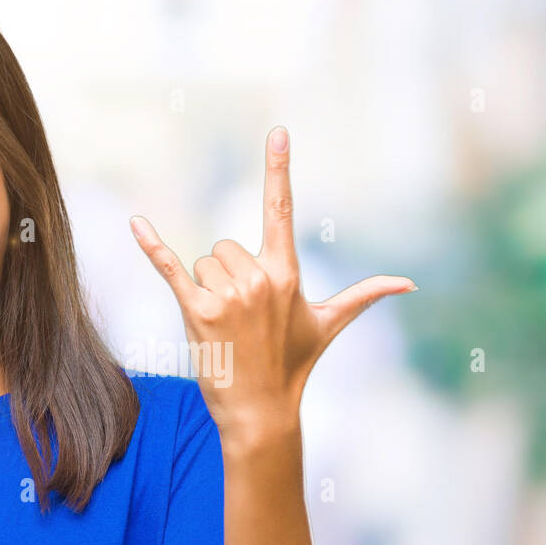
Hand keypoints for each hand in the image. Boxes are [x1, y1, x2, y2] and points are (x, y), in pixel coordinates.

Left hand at [129, 126, 416, 441]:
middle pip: (225, 246)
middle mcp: (259, 278)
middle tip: (240, 317)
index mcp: (287, 273)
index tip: (277, 133)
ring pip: (204, 262)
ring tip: (224, 325)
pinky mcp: (197, 311)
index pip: (281, 209)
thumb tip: (409, 285)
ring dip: (207, 288)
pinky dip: (151, 246)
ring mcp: (228, 295)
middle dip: (227, 275)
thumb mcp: (329, 325)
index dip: (278, 169)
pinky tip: (136, 223)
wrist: (262, 412)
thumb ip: (364, 295)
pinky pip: (170, 268)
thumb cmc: (294, 366)